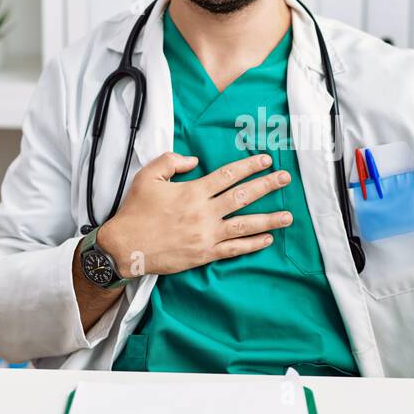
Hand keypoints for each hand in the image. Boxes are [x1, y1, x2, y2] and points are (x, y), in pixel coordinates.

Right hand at [96, 151, 293, 275]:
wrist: (125, 246)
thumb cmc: (136, 211)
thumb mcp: (148, 177)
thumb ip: (171, 161)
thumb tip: (194, 159)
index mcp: (193, 191)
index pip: (228, 175)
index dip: (249, 166)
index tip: (265, 160)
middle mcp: (204, 212)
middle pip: (243, 196)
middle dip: (267, 186)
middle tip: (285, 179)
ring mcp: (206, 235)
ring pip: (245, 225)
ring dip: (269, 220)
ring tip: (288, 216)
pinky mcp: (204, 254)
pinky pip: (234, 249)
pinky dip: (252, 244)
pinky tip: (267, 239)